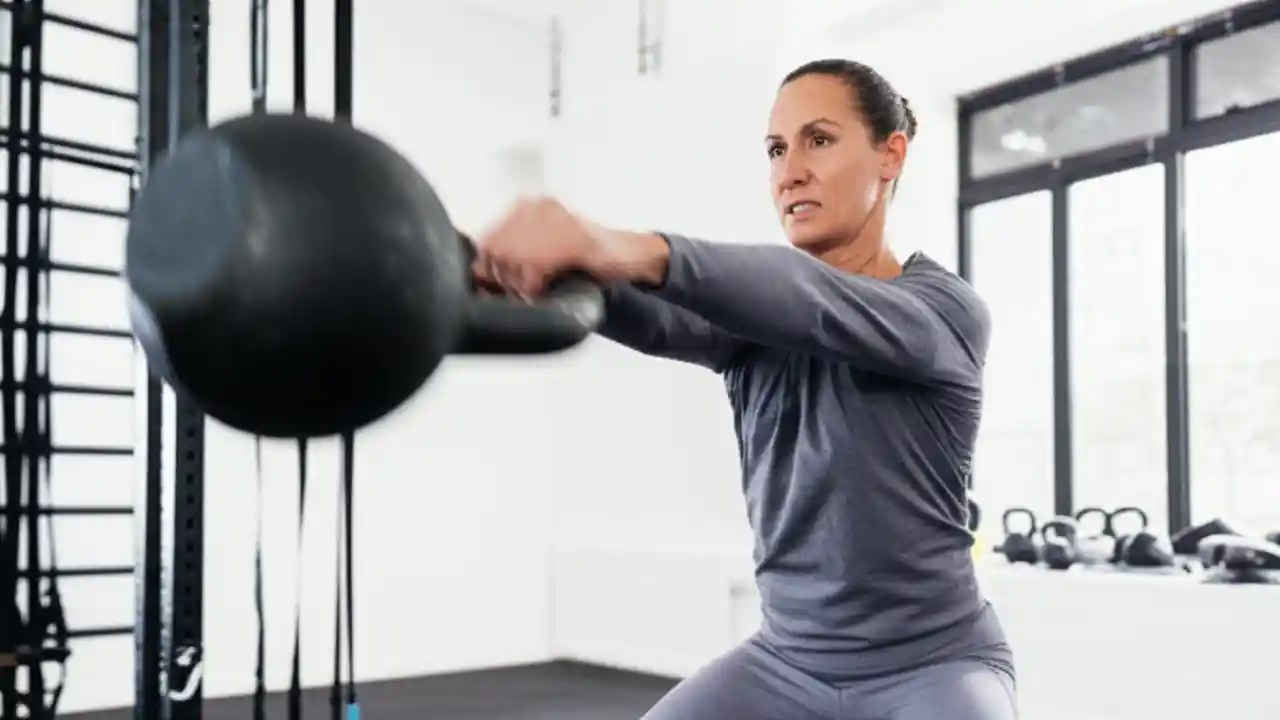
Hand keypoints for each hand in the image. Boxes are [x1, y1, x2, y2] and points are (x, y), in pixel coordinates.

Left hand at [472, 196, 670, 298]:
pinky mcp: (576, 239)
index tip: (496, 285)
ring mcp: (560, 221)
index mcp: (530, 206)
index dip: (489, 266)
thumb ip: (512, 256)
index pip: (489, 237)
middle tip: (517, 292)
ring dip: (517, 284)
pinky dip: (534, 284)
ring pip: (512, 256)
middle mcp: (541, 207)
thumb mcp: (542, 252)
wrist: (629, 255)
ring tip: (531, 292)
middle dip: (501, 277)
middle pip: (497, 248)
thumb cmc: (585, 257)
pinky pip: (538, 264)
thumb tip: (477, 273)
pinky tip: (541, 290)